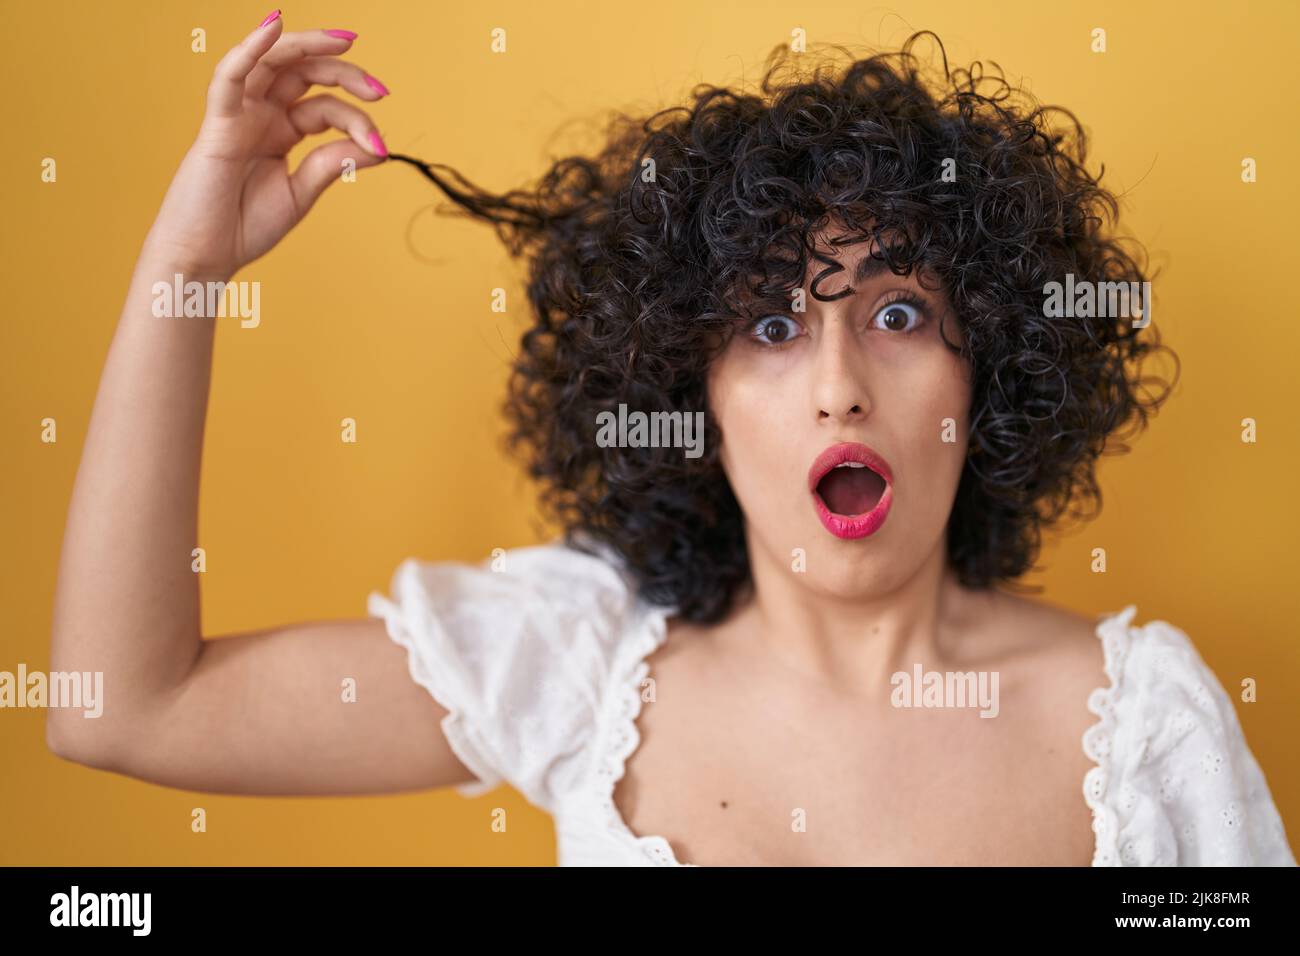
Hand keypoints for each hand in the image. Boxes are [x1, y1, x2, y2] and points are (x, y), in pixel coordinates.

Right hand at [144, 11, 388, 278]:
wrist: (205, 257)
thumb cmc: (244, 227)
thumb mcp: (301, 193)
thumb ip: (333, 164)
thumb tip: (378, 146)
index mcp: (280, 131)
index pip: (325, 108)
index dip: (357, 120)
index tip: (380, 146)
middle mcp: (260, 116)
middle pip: (303, 74)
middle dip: (344, 74)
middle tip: (379, 90)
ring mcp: (238, 116)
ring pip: (271, 63)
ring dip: (307, 46)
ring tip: (344, 42)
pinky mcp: (217, 124)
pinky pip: (229, 77)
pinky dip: (249, 49)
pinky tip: (273, 26)